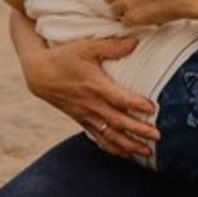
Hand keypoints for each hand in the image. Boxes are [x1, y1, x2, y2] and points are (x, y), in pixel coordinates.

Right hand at [9, 11, 159, 158]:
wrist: (39, 74)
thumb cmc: (65, 57)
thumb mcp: (87, 47)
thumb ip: (112, 46)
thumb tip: (135, 42)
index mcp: (95, 85)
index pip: (119, 99)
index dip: (136, 105)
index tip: (152, 109)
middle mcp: (91, 104)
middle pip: (118, 121)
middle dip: (138, 131)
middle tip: (157, 137)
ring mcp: (86, 115)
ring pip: (109, 135)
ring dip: (129, 144)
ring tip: (147, 151)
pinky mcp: (81, 121)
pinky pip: (98, 138)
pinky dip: (113, 148)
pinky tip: (127, 154)